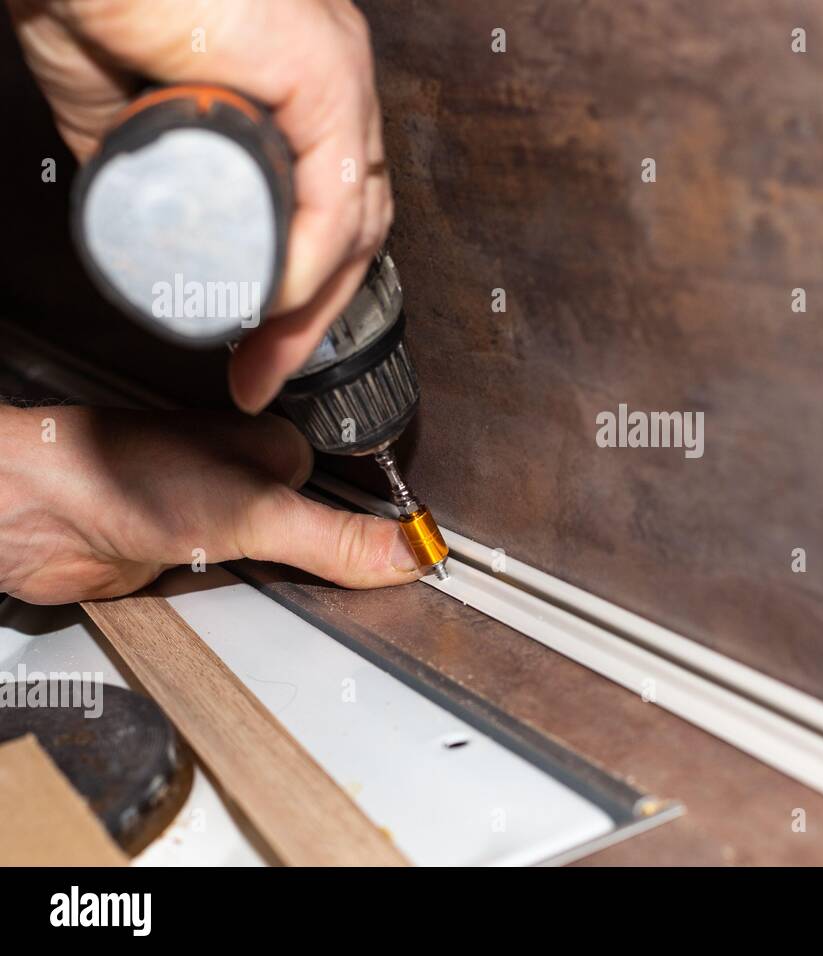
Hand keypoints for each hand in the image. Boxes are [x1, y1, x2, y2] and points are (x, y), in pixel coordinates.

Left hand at [0, 405, 420, 603]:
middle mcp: (252, 483)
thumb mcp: (254, 513)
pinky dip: (244, 603)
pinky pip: (241, 592)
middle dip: (332, 574)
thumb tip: (410, 549)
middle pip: (323, 541)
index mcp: (281, 451)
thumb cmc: (119, 476)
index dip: (385, 540)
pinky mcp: (188, 561)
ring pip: (283, 570)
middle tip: (346, 594)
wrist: (32, 514)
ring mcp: (220, 523)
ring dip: (284, 590)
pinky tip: (241, 602)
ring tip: (280, 592)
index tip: (417, 570)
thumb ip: (334, 538)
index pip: (358, 502)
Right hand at [7, 0, 392, 412]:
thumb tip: (167, 238)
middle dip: (310, 313)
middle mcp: (335, 79)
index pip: (333, 209)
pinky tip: (269, 299)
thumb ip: (159, 176)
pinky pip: (332, 194)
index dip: (304, 289)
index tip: (262, 349)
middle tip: (262, 370)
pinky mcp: (326, 71)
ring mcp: (339, 73)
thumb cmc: (99, 0)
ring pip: (353, 219)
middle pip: (354, 224)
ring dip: (307, 304)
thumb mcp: (128, 121)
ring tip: (259, 356)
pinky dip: (306, 259)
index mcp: (302, 85)